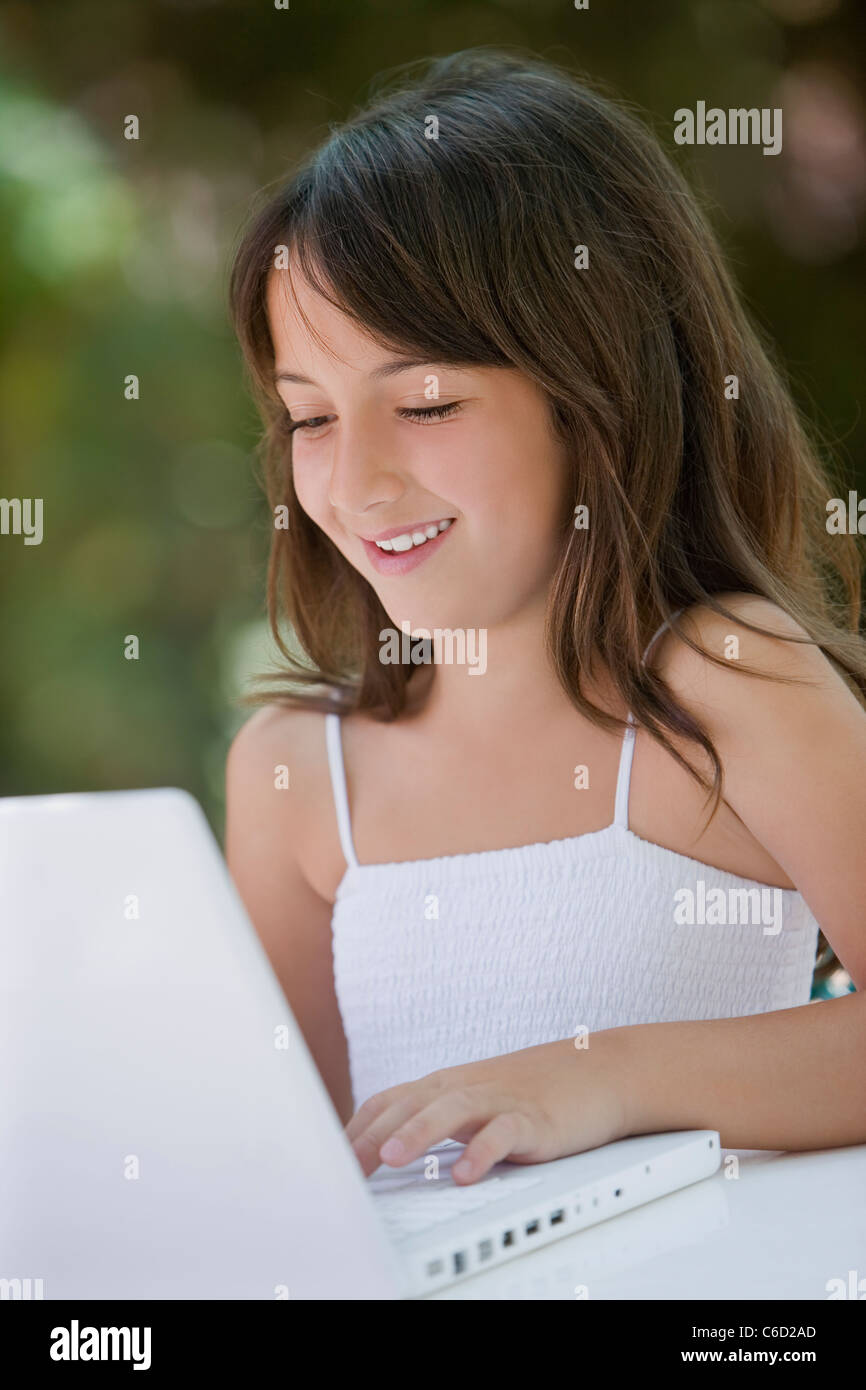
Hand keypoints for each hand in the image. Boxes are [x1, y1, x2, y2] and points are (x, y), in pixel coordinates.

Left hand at [344, 1033, 630, 1184]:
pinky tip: (466, 1174)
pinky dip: (483, 1152)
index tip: (330, 1158)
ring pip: (452, 1110)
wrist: (599, 1072)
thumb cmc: (533, 1092)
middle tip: (345, 1166)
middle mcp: (467, 1088)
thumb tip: (388, 1149)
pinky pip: (505, 1134)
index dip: (357, 1128)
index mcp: (447, 1085)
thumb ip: (437, 1119)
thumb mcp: (476, 1100)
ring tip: (394, 1158)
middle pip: (411, 1104)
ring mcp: (500, 1100)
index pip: (389, 1101)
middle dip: (375, 1135)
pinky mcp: (534, 1119)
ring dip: (419, 1132)